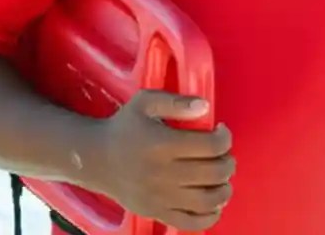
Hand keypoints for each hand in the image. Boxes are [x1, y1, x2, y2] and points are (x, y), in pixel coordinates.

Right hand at [94, 89, 234, 231]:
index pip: (210, 146)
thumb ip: (176, 102)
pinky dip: (210, 216)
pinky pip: (190, 223)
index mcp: (162, 144)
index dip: (225, 138)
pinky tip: (214, 204)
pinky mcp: (155, 213)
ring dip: (225, 189)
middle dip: (228, 162)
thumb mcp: (145, 102)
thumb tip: (206, 107)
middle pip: (214, 173)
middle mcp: (162, 173)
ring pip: (207, 201)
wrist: (96, 158)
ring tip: (223, 179)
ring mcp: (159, 197)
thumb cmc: (125, 127)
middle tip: (225, 155)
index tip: (221, 132)